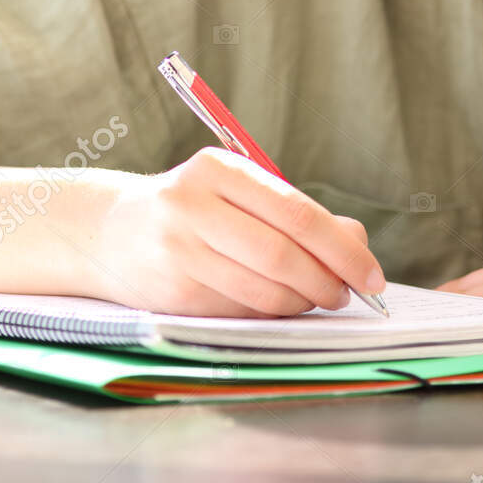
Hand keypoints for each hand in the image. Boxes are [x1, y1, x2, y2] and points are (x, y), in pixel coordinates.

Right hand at [90, 148, 384, 317]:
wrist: (110, 232)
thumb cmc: (193, 209)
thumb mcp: (240, 193)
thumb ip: (298, 213)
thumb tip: (358, 241)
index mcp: (218, 169)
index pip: (297, 213)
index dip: (343, 250)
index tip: (372, 274)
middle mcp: (193, 206)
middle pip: (282, 254)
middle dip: (328, 281)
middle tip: (349, 293)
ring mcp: (179, 251)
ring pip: (263, 289)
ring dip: (303, 302)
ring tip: (319, 297)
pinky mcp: (173, 292)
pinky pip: (240, 310)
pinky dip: (272, 313)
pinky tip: (281, 305)